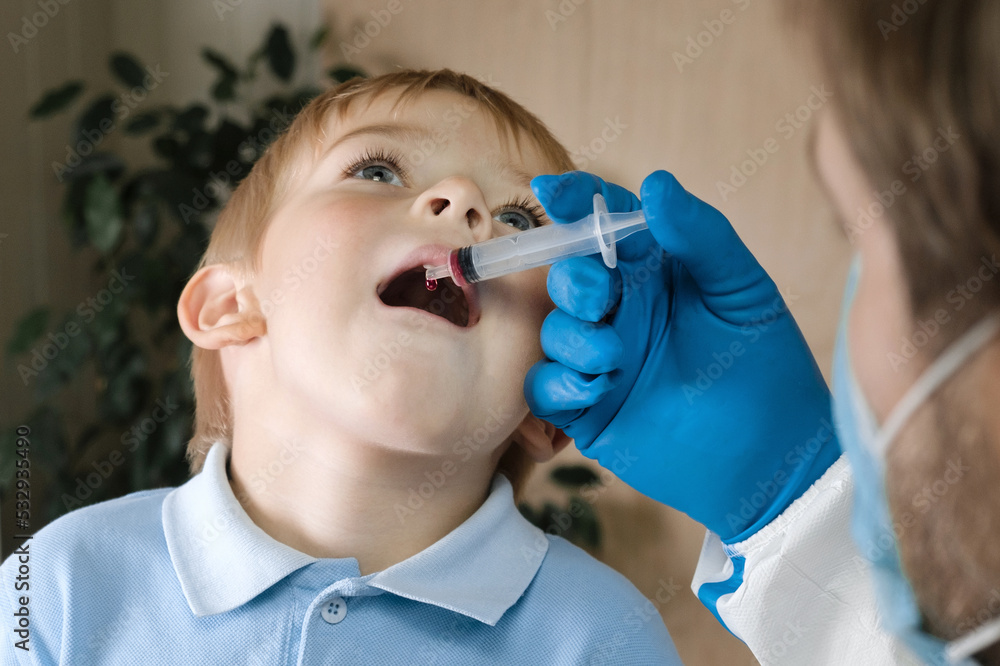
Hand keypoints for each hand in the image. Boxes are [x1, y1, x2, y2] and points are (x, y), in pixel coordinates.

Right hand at [525, 170, 839, 541]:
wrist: (773, 458)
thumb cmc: (766, 366)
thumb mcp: (740, 288)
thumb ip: (701, 234)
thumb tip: (656, 183)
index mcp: (655, 274)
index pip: (603, 225)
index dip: (574, 202)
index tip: (553, 190)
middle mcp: (623, 312)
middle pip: (567, 276)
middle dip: (572, 279)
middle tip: (601, 295)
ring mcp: (603, 361)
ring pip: (552, 331)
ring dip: (573, 338)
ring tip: (616, 359)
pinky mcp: (588, 411)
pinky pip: (542, 388)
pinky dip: (558, 384)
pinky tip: (598, 389)